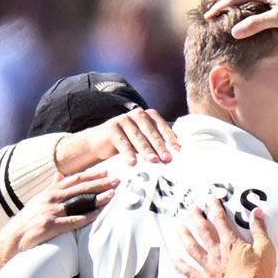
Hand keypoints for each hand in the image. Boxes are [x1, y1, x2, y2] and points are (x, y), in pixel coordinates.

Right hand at [0, 170, 117, 272]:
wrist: (11, 239)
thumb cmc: (26, 221)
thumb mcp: (38, 200)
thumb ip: (51, 187)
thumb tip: (59, 174)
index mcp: (50, 192)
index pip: (74, 179)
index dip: (91, 175)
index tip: (107, 171)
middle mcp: (50, 199)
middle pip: (79, 188)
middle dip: (99, 183)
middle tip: (117, 180)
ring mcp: (50, 212)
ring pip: (78, 202)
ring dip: (96, 198)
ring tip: (112, 194)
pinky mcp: (49, 226)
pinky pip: (72, 221)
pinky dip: (86, 217)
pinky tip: (98, 214)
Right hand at [58, 107, 179, 169]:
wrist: (99, 142)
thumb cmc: (125, 143)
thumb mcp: (141, 141)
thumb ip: (154, 143)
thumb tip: (174, 155)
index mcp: (147, 116)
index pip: (161, 125)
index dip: (170, 137)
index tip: (178, 150)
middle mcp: (136, 115)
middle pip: (150, 131)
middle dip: (160, 146)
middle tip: (167, 158)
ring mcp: (123, 120)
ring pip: (137, 136)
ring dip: (146, 150)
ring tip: (153, 161)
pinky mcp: (111, 128)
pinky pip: (122, 142)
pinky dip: (128, 153)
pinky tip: (132, 163)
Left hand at [176, 199, 275, 277]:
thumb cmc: (259, 274)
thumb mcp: (266, 249)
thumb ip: (259, 230)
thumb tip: (257, 212)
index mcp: (231, 243)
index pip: (220, 220)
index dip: (214, 207)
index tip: (210, 199)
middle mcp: (216, 252)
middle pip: (202, 230)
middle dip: (196, 217)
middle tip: (191, 209)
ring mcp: (209, 266)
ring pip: (192, 248)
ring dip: (184, 236)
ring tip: (179, 227)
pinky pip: (189, 271)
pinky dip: (180, 265)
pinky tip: (174, 258)